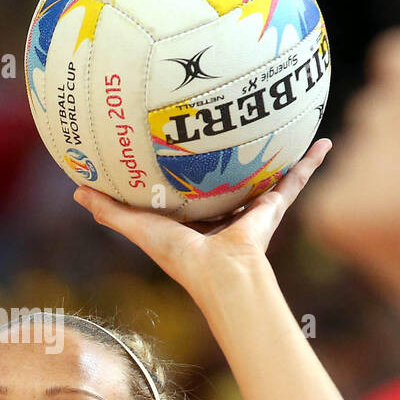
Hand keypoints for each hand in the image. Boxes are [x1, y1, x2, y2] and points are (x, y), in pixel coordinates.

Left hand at [72, 138, 331, 291]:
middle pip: (231, 181)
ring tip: (283, 124)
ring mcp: (254, 209)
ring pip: (268, 176)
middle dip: (232, 160)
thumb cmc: (180, 257)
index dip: (185, 173)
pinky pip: (296, 179)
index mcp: (197, 219)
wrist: (223, 274)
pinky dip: (310, 163)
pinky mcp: (275, 206)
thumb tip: (77, 191)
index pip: (192, 191)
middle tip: (230, 125)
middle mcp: (228, 214)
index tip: (180, 148)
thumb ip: (110, 211)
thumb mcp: (139, 227)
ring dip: (278, 155)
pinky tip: (322, 141)